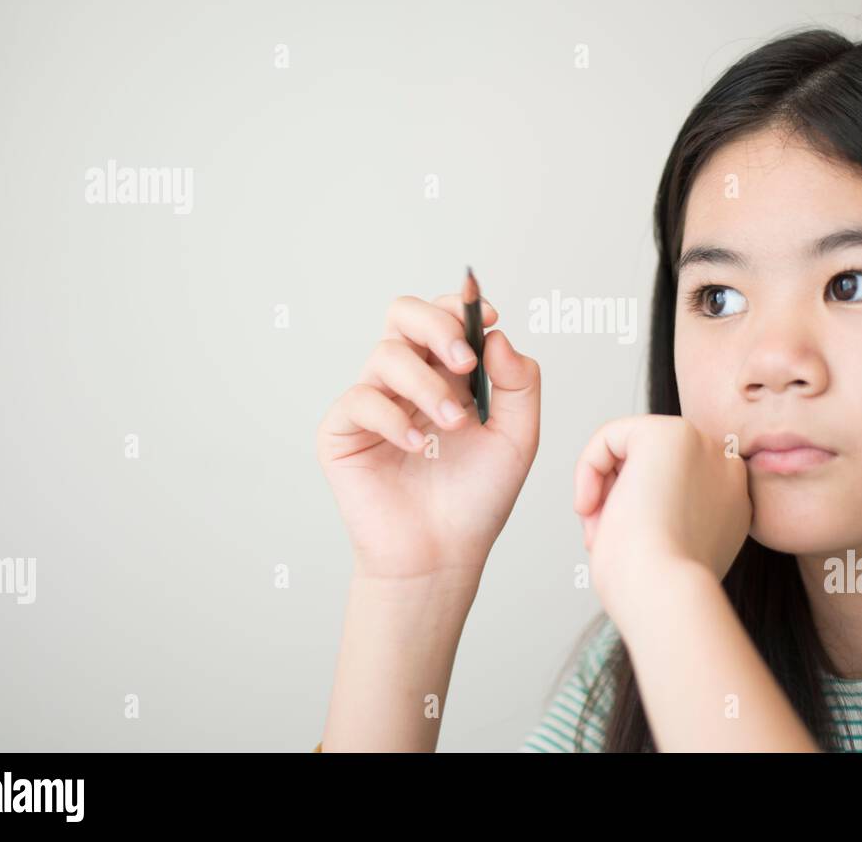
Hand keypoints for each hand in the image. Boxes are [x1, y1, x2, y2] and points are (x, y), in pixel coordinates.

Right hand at [316, 293, 540, 583]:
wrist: (442, 555)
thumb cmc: (477, 500)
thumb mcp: (518, 438)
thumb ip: (519, 384)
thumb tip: (497, 336)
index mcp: (447, 374)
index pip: (444, 317)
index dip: (460, 305)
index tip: (486, 314)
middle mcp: (408, 380)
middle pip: (404, 315)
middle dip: (436, 325)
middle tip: (464, 360)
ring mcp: (373, 402)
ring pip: (386, 355)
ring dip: (426, 384)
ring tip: (454, 423)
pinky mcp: (342, 431)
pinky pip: (360, 399)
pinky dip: (393, 417)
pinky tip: (418, 446)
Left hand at [572, 415, 751, 625]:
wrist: (667, 597)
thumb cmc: (657, 591)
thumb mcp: (671, 551)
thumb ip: (668, 519)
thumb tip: (637, 502)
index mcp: (731, 502)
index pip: (673, 488)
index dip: (640, 516)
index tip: (629, 550)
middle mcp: (725, 468)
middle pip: (653, 465)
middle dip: (619, 498)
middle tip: (603, 539)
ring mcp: (702, 446)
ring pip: (631, 448)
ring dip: (605, 489)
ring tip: (598, 532)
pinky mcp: (667, 434)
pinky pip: (611, 436)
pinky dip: (589, 468)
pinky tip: (588, 507)